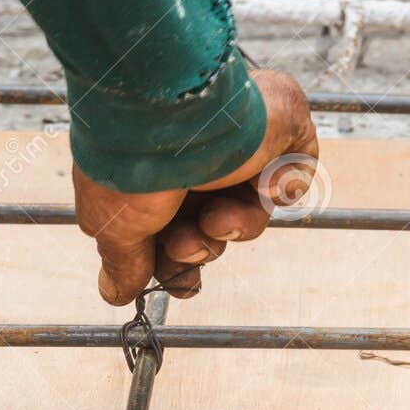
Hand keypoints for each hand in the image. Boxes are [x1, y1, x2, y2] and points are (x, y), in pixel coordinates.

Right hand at [72, 69, 319, 304]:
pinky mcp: (280, 129)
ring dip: (237, 225)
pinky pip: (295, 174)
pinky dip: (282, 186)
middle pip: (214, 227)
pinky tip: (261, 177)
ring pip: (253, 209)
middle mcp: (196, 158)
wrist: (171, 114)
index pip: (175, 230)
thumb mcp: (116, 226)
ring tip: (218, 216)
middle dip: (202, 247)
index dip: (180, 262)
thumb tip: (114, 294)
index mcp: (155, 175)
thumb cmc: (134, 162)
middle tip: (189, 246)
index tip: (180, 283)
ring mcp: (239, 143)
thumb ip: (124, 263)